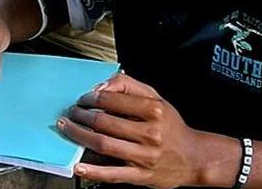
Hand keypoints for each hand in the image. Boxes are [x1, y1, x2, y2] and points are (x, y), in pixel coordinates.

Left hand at [58, 74, 230, 187]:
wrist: (193, 157)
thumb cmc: (171, 127)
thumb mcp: (156, 98)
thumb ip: (128, 86)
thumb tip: (102, 86)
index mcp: (154, 110)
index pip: (113, 99)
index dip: (91, 97)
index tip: (83, 98)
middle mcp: (150, 133)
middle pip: (104, 122)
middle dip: (81, 116)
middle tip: (71, 113)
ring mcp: (145, 156)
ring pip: (104, 145)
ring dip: (80, 136)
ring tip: (69, 129)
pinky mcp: (141, 175)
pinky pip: (113, 173)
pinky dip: (93, 171)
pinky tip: (78, 166)